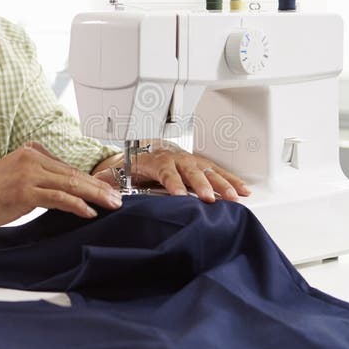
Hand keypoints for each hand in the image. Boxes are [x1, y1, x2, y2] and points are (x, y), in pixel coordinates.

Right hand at [0, 142, 123, 227]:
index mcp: (31, 152)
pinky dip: (76, 205)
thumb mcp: (15, 176)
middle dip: (99, 187)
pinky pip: (58, 197)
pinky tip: (88, 212)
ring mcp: (28, 173)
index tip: (108, 189)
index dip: (91, 180)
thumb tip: (64, 189)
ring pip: (70, 184)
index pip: (68, 168)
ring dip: (94, 196)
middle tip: (118, 198)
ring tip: (110, 205)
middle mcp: (32, 158)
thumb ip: (38, 176)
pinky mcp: (24, 191)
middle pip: (74, 174)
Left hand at [93, 141, 249, 203]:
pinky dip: (232, 180)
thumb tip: (103, 191)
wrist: (143, 150)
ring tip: (235, 197)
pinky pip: (219, 172)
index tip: (179, 197)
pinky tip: (244, 190)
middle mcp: (176, 159)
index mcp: (156, 161)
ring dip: (222, 184)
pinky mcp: (201, 165)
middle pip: (191, 172)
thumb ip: (110, 180)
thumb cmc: (133, 164)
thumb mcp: (118, 171)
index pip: (166, 173)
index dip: (173, 184)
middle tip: (208, 198)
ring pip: (209, 171)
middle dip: (201, 185)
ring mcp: (191, 161)